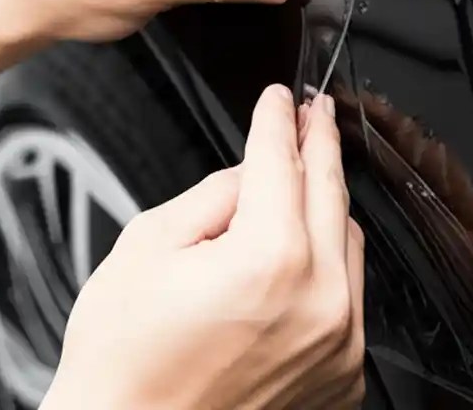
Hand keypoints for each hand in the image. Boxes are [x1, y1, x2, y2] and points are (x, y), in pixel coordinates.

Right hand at [42, 86, 365, 409]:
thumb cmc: (125, 361)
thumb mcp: (148, 245)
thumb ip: (214, 193)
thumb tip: (253, 171)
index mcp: (268, 259)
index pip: (283, 161)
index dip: (279, 120)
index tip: (282, 100)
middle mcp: (318, 300)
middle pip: (330, 192)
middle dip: (319, 145)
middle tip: (314, 114)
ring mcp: (337, 342)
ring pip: (347, 242)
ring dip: (324, 207)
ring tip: (296, 186)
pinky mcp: (342, 373)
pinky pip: (347, 297)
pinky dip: (324, 270)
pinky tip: (292, 260)